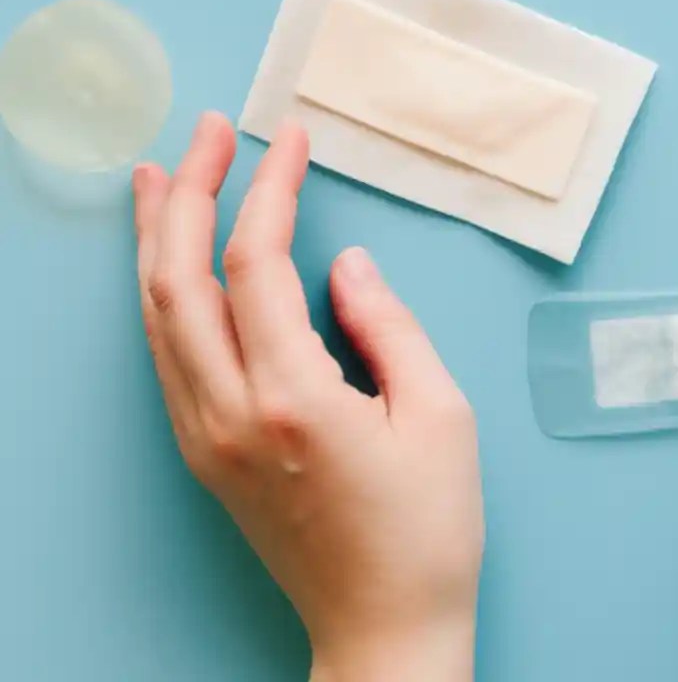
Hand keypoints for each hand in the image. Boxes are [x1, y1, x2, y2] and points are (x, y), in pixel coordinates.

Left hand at [133, 112, 483, 681]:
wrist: (384, 629)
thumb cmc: (428, 533)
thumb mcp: (440, 418)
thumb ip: (390, 328)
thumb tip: (346, 265)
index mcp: (294, 400)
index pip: (257, 265)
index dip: (269, 190)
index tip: (289, 139)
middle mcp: (230, 416)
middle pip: (176, 279)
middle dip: (189, 194)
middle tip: (209, 132)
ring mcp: (206, 439)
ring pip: (155, 317)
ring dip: (154, 239)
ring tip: (165, 177)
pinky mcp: (206, 456)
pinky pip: (166, 357)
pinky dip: (160, 296)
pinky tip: (171, 266)